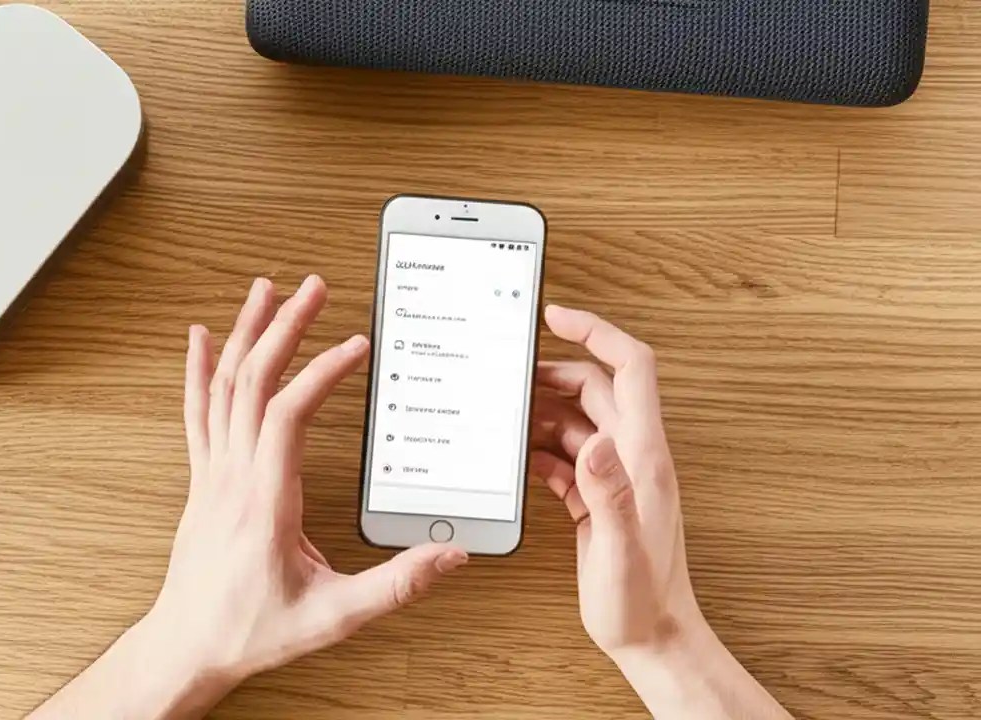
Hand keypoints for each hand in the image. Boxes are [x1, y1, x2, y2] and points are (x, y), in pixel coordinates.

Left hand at [151, 276, 466, 700]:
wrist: (186, 649)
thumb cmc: (251, 632)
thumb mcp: (334, 617)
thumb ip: (396, 585)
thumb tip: (448, 555)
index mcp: (265, 502)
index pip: (287, 414)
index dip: (321, 371)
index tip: (355, 345)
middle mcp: (232, 477)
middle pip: (252, 382)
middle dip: (283, 328)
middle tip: (312, 288)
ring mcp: (212, 474)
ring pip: (221, 387)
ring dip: (244, 334)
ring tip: (265, 292)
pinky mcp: (203, 480)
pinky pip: (196, 411)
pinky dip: (198, 369)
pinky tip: (200, 339)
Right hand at [529, 306, 791, 719]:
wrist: (651, 638)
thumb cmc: (641, 600)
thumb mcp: (620, 545)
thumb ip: (609, 491)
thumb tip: (594, 439)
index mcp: (642, 457)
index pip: (631, 369)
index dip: (597, 332)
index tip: (557, 316)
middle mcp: (631, 459)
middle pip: (598, 387)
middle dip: (556, 370)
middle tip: (513, 373)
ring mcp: (616, 478)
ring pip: (578, 420)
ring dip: (543, 411)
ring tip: (507, 415)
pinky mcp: (598, 499)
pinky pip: (568, 456)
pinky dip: (542, 449)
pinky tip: (520, 458)